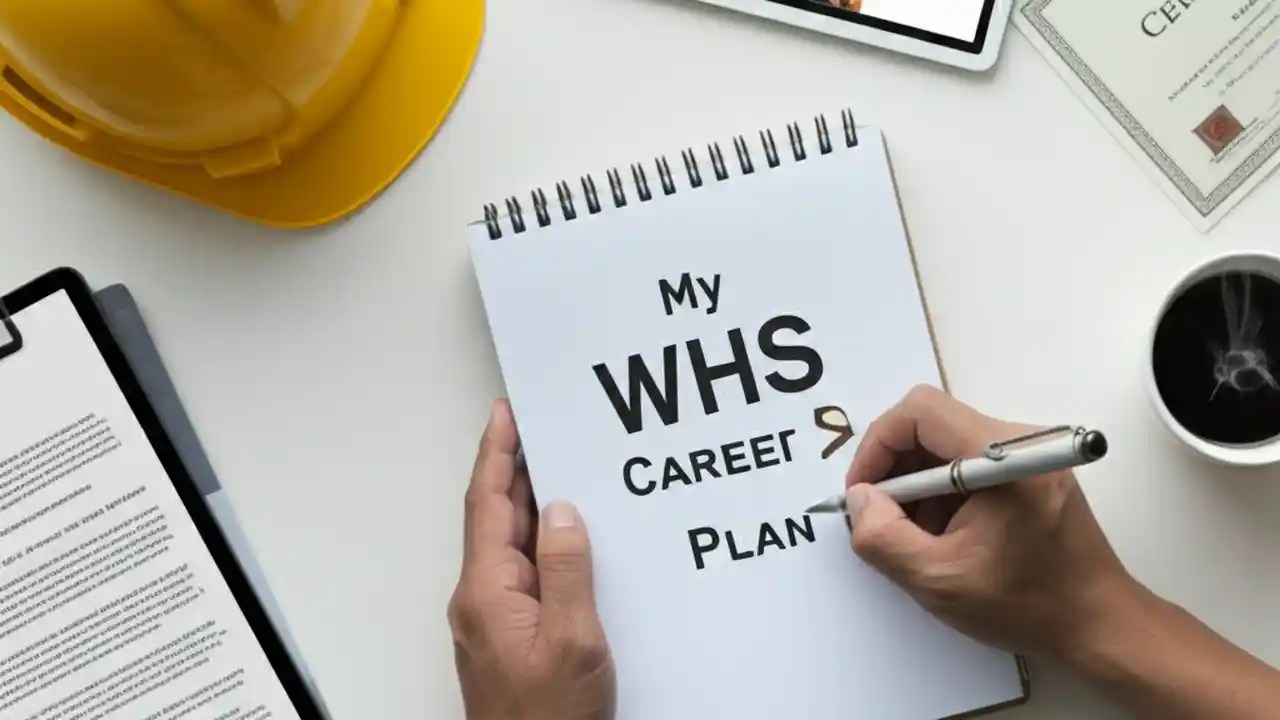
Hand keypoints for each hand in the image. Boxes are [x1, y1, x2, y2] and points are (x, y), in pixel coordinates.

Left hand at [448, 400, 615, 719]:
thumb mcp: (573, 640)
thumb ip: (568, 570)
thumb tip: (562, 512)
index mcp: (487, 593)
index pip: (486, 503)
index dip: (496, 453)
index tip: (505, 414)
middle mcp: (482, 601)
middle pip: (496, 519)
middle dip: (517, 470)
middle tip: (543, 429)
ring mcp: (494, 620)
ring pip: (512, 546)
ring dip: (533, 506)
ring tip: (563, 471)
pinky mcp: (512, 636)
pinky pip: (525, 574)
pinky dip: (544, 545)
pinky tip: (571, 541)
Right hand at [844, 385, 1134, 659]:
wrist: (1099, 625)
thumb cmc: (1029, 606)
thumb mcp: (939, 580)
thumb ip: (884, 537)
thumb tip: (859, 500)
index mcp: (1004, 457)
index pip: (921, 411)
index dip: (878, 445)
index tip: (864, 493)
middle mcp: (1020, 441)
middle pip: (931, 425)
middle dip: (895, 471)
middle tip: (883, 520)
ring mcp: (1028, 454)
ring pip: (945, 445)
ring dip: (917, 487)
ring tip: (919, 538)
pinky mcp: (1029, 471)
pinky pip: (967, 464)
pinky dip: (942, 494)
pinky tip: (945, 536)